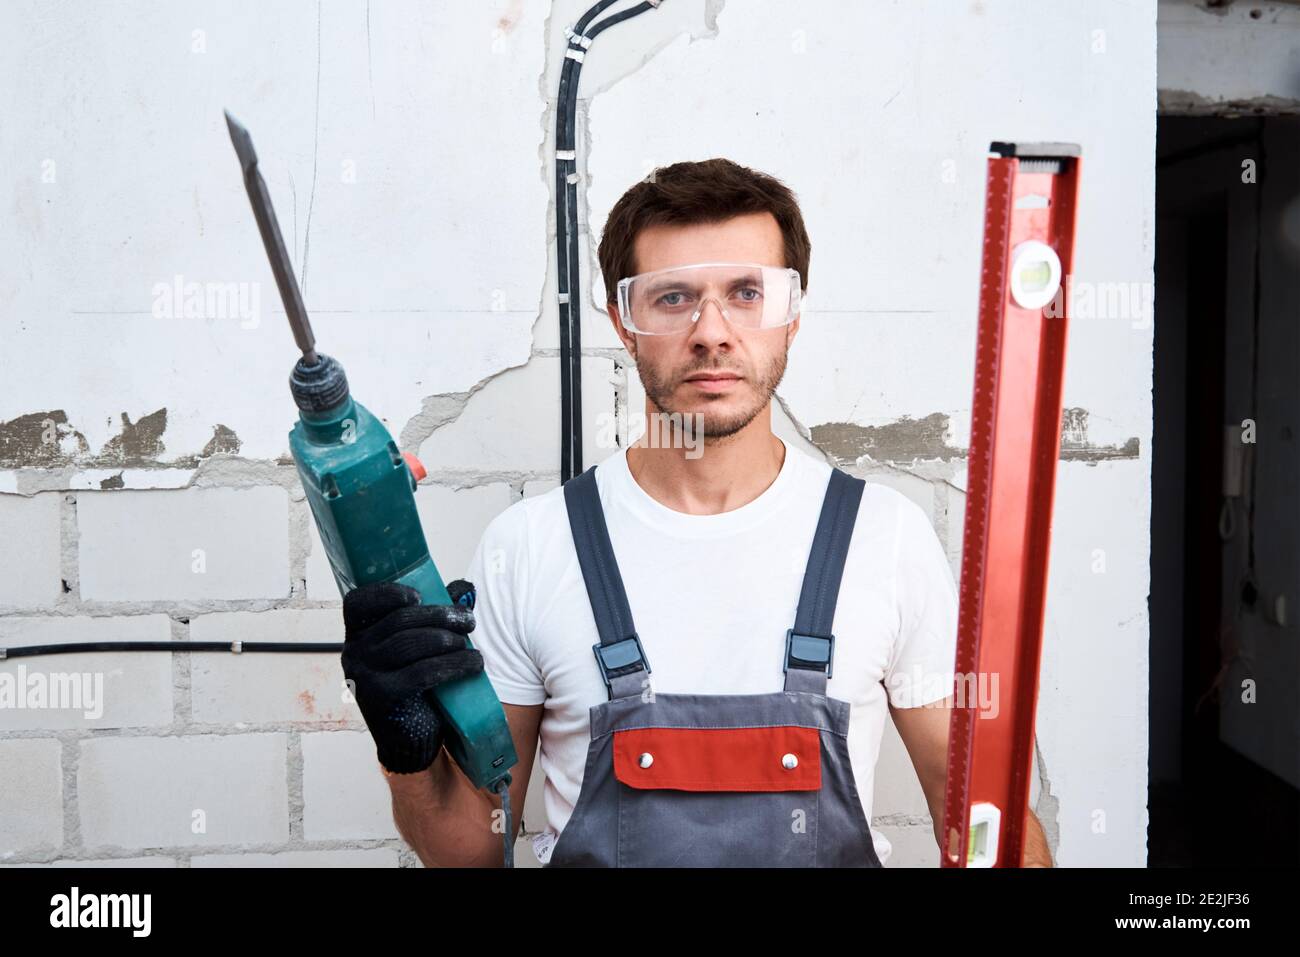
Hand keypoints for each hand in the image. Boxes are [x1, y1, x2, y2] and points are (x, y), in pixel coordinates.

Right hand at [341, 580, 481, 773]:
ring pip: (410, 643)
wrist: (410, 740)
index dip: (386, 593)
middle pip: (397, 620)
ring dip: (447, 639)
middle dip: (439, 615)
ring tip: (469, 643)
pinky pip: (421, 673)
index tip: (418, 596)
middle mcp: (354, 653)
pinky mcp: (382, 699)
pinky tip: (473, 663)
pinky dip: (453, 664)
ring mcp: (364, 677)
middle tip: (469, 620)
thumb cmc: (415, 686)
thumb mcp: (419, 647)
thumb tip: (465, 587)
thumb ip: (435, 615)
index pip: (358, 603)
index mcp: (358, 634)